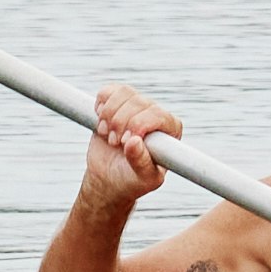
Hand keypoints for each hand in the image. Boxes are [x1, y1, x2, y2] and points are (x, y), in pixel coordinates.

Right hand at [86, 86, 180, 211]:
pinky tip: (100, 120)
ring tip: (106, 133)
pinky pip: (109, 90)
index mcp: (170, 130)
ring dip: (109, 114)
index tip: (125, 142)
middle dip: (120, 123)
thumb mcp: (142, 179)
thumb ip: (141, 162)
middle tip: (114, 142)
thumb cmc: (132, 181)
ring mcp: (137, 106)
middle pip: (137, 102)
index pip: (158, 114)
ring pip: (123, 93)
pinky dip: (101, 104)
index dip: (139, 124)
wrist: (110, 178)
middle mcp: (156, 114)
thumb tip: (134, 142)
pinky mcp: (118, 103)